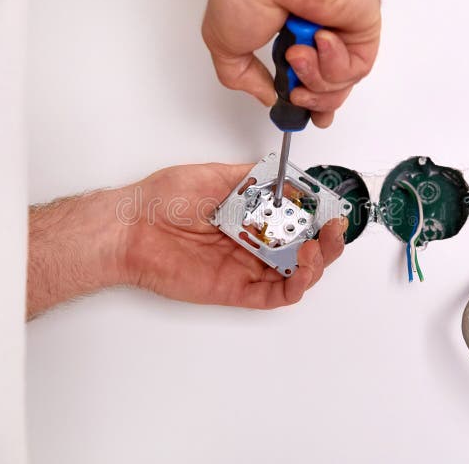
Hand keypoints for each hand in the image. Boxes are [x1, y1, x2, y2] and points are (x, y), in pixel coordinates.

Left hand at [27, 162, 348, 317]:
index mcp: (249, 215)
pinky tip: (304, 267)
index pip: (295, 219)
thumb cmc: (162, 200)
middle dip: (327, 241)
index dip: (318, 216)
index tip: (332, 207)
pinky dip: (297, 284)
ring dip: (319, 263)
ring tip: (323, 246)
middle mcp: (251, 243)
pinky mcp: (237, 290)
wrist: (132, 227)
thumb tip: (285, 173)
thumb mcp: (215, 174)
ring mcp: (246, 267)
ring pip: (296, 274)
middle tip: (336, 229)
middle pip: (303, 249)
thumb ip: (253, 177)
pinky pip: (276, 295)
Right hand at [202, 0, 380, 127]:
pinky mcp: (362, 30)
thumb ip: (242, 79)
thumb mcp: (224, 44)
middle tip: (295, 91)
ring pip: (339, 86)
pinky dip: (335, 63)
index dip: (307, 105)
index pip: (307, 82)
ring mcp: (341, 35)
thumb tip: (267, 96)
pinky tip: (320, 40)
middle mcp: (317, 38)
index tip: (302, 116)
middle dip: (310, 100)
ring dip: (315, 78)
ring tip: (299, 53)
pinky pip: (356, 69)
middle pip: (326, 92)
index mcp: (289, 38)